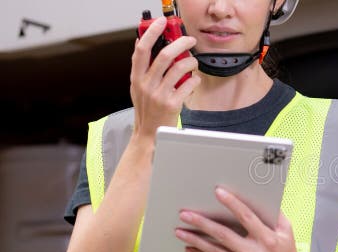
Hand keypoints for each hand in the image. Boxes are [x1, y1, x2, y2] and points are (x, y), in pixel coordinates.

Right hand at [130, 16, 200, 140]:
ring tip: (194, 63)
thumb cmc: (147, 109)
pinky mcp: (172, 104)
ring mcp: (159, 95)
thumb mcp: (138, 87)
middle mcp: (145, 84)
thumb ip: (142, 68)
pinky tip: (194, 81)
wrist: (149, 134)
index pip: (141, 50)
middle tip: (189, 40)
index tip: (161, 23)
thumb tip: (146, 43)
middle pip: (164, 55)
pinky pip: (188, 85)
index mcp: (136, 77)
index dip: (151, 33)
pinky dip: (194, 80)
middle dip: (180, 43)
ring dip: (191, 62)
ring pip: (179, 68)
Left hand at [175, 187, 308, 251]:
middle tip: (186, 214)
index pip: (247, 218)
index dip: (232, 204)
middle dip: (203, 224)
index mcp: (268, 239)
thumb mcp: (287, 231)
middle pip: (225, 236)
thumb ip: (274, 214)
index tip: (218, 192)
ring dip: (196, 241)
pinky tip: (190, 249)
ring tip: (180, 231)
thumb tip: (258, 195)